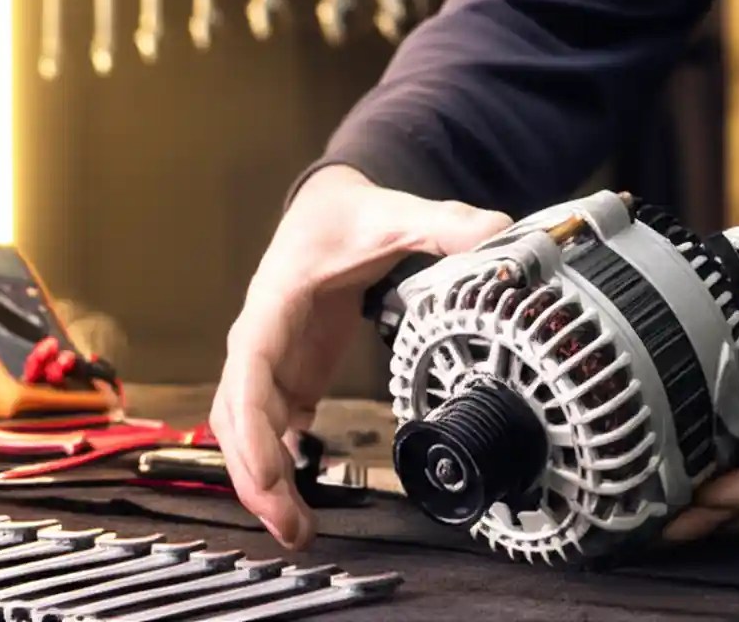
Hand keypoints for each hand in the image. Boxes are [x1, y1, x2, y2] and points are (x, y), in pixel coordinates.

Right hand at [209, 165, 510, 549]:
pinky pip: (270, 430)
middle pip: (238, 418)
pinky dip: (278, 466)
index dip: (252, 430)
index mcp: (275, 306)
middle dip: (256, 477)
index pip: (250, 375)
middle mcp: (261, 340)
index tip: (269, 477)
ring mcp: (271, 362)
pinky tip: (298, 501)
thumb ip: (447, 225)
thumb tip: (501, 233)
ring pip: (248, 431)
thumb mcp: (396, 214)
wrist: (326, 207)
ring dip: (265, 481)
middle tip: (293, 530)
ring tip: (298, 531)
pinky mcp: (289, 376)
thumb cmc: (348, 215)